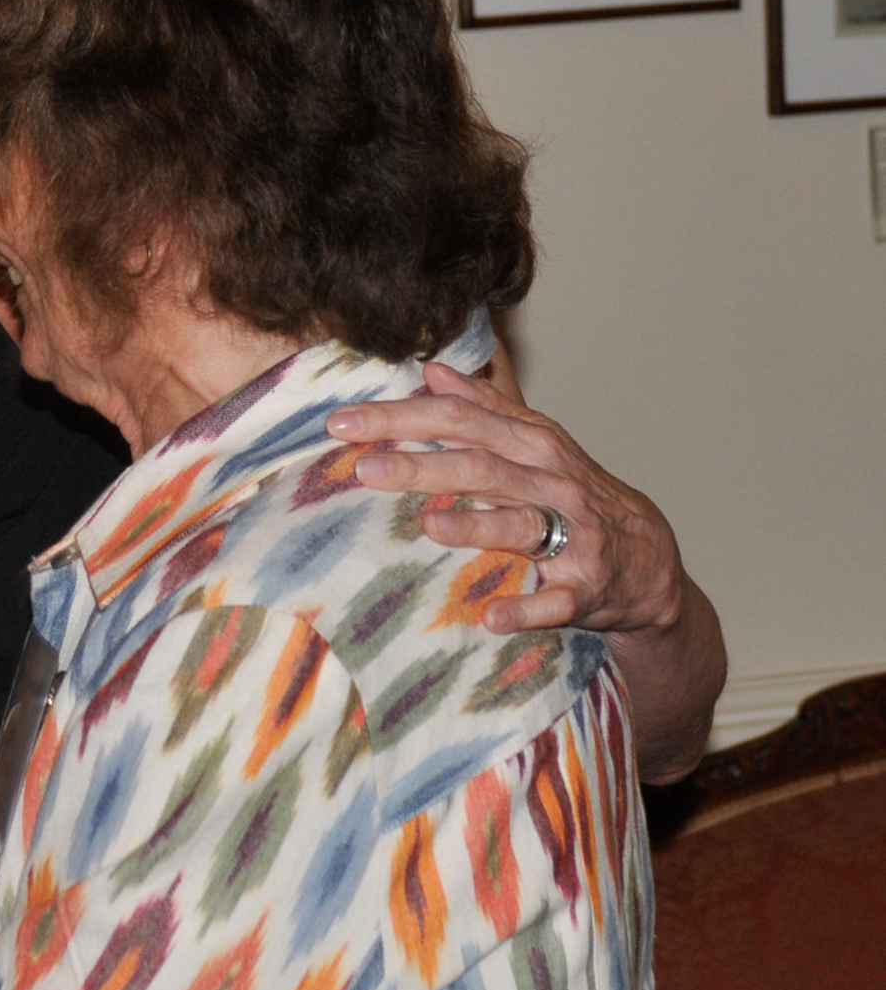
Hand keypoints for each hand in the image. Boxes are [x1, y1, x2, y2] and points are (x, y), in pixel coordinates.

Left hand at [326, 361, 684, 637]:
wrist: (648, 558)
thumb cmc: (572, 492)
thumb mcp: (535, 442)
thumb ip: (483, 407)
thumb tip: (431, 370)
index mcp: (530, 443)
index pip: (458, 421)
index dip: (400, 418)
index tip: (342, 422)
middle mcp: (550, 482)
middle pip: (480, 467)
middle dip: (422, 467)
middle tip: (364, 469)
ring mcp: (571, 537)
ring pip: (521, 526)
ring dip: (476, 526)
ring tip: (428, 527)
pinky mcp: (584, 588)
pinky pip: (556, 601)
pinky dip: (526, 610)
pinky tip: (490, 619)